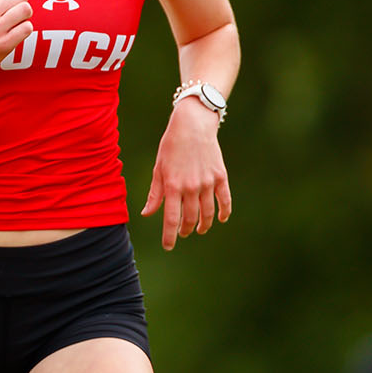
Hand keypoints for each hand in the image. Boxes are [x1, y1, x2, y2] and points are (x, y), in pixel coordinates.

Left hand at [141, 100, 231, 249]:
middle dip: (186, 230)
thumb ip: (155, 193)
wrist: (193, 125)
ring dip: (203, 225)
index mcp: (172, 186)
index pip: (170, 219)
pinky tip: (220, 219)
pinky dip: (224, 212)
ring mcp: (207, 183)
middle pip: (190, 219)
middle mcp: (190, 187)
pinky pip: (224, 200)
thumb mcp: (159, 168)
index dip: (169, 236)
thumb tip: (147, 213)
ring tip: (199, 229)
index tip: (168, 246)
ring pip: (207, 213)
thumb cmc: (171, 146)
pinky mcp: (220, 177)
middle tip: (184, 232)